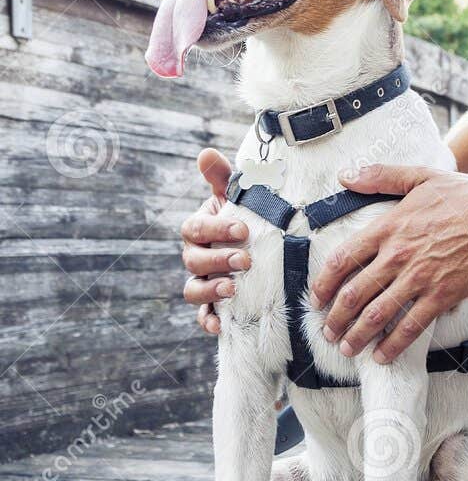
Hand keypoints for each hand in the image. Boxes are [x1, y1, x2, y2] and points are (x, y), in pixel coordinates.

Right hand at [180, 149, 248, 334]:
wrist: (262, 249)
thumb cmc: (247, 218)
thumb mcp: (239, 197)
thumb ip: (224, 177)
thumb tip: (206, 154)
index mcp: (199, 229)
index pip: (195, 228)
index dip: (215, 229)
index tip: (243, 230)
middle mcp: (195, 257)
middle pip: (194, 260)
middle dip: (218, 260)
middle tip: (246, 261)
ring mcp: (202, 282)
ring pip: (193, 289)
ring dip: (210, 290)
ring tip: (233, 288)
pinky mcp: (212, 306)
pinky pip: (203, 317)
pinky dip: (208, 321)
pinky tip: (219, 326)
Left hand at [310, 164, 467, 363]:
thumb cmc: (466, 196)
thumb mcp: (421, 176)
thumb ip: (380, 176)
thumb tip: (345, 176)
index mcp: (388, 227)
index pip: (342, 259)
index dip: (323, 283)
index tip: (316, 299)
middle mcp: (398, 255)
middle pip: (353, 293)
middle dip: (335, 318)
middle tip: (328, 332)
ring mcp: (419, 278)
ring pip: (376, 314)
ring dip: (357, 335)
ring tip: (348, 348)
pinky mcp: (441, 296)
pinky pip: (410, 327)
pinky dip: (392, 345)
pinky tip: (382, 356)